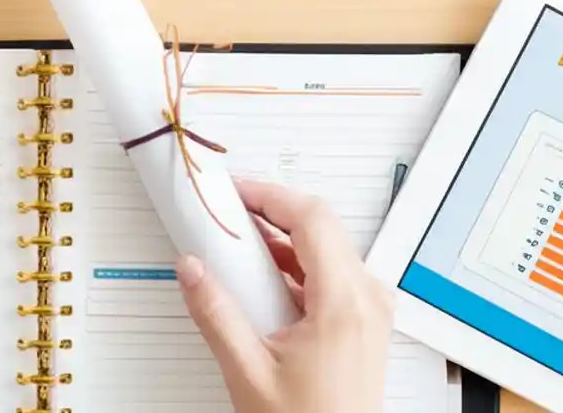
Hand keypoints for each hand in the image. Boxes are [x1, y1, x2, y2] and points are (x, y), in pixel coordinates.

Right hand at [176, 180, 393, 412]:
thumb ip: (215, 312)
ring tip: (239, 244)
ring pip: (326, 247)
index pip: (312, 218)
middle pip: (321, 226)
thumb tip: (192, 269)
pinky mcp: (364, 321)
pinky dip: (295, 263)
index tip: (236, 193)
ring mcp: (370, 310)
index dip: (270, 195)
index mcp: (345, 303)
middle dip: (272, 211)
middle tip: (231, 213)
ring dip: (282, 239)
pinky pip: (331, 273)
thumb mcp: (247, 370)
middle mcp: (367, 299)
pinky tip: (262, 276)